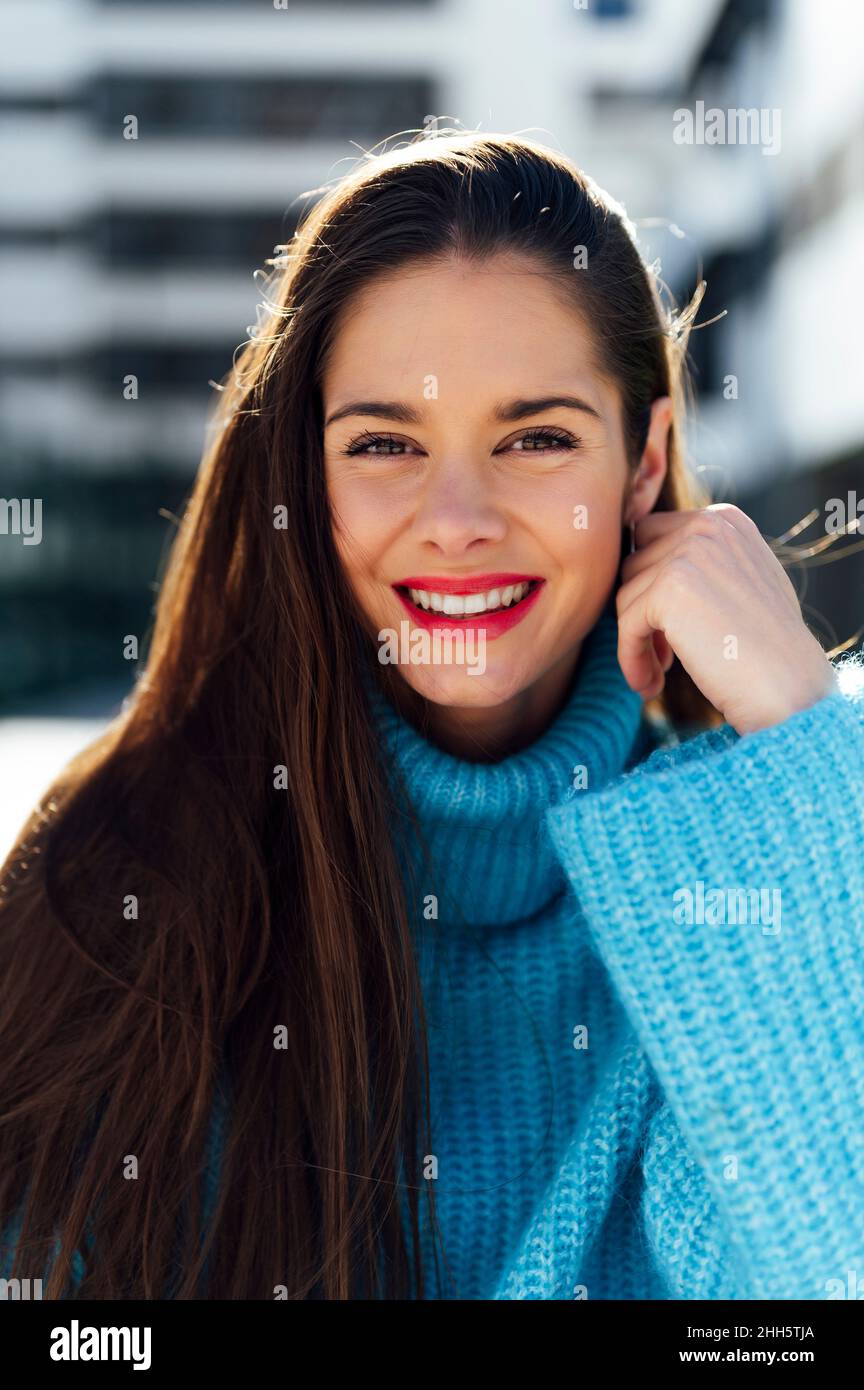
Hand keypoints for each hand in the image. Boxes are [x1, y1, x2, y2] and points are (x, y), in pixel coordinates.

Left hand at [616, 503, 837, 734]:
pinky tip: (647, 684)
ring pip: (626, 597)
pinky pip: (626, 623)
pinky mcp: (668, 589)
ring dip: (636, 641)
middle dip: (641, 613)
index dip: (650, 585)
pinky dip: (631, 657)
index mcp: (724, 519)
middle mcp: (707, 525)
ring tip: (657, 674)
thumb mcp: (743, 582)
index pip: (651, 538)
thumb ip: (704, 564)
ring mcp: (687, 553)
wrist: (788, 686)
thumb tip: (645, 566)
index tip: (665, 628)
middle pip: (634, 566)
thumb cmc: (769, 647)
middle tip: (662, 656)